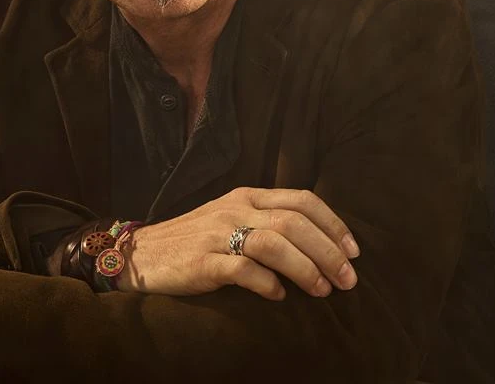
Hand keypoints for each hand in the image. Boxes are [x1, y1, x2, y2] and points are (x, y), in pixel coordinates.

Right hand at [116, 187, 358, 300]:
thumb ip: (267, 223)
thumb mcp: (231, 219)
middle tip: (348, 279)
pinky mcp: (203, 261)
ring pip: (274, 243)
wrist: (141, 253)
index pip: (302, 200)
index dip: (333, 224)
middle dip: (328, 251)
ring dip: (305, 268)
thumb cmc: (194, 241)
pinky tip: (279, 297)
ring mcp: (218, 233)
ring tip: (322, 291)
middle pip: (294, 222)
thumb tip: (318, 245)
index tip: (353, 251)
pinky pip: (243, 270)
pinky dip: (267, 284)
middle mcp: (236, 209)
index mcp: (247, 196)